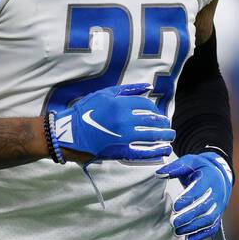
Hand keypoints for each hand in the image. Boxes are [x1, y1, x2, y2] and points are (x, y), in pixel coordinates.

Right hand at [50, 83, 173, 162]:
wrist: (69, 132)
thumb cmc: (85, 111)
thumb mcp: (104, 94)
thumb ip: (127, 90)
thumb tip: (148, 87)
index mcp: (119, 104)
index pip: (146, 106)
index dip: (154, 110)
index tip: (157, 113)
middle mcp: (123, 119)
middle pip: (151, 120)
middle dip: (162, 123)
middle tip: (168, 125)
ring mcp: (121, 136)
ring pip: (149, 135)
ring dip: (163, 136)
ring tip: (169, 136)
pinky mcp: (118, 150)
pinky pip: (141, 152)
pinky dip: (154, 151)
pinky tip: (163, 150)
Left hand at [155, 151, 232, 239]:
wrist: (219, 175)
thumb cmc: (200, 169)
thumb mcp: (190, 162)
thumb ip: (175, 167)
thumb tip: (159, 174)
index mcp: (210, 178)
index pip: (200, 189)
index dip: (188, 198)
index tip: (175, 206)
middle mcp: (217, 193)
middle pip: (204, 207)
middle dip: (189, 216)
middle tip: (173, 222)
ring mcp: (219, 206)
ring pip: (209, 219)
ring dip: (193, 227)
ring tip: (178, 231)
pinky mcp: (218, 216)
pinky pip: (212, 228)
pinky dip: (201, 235)